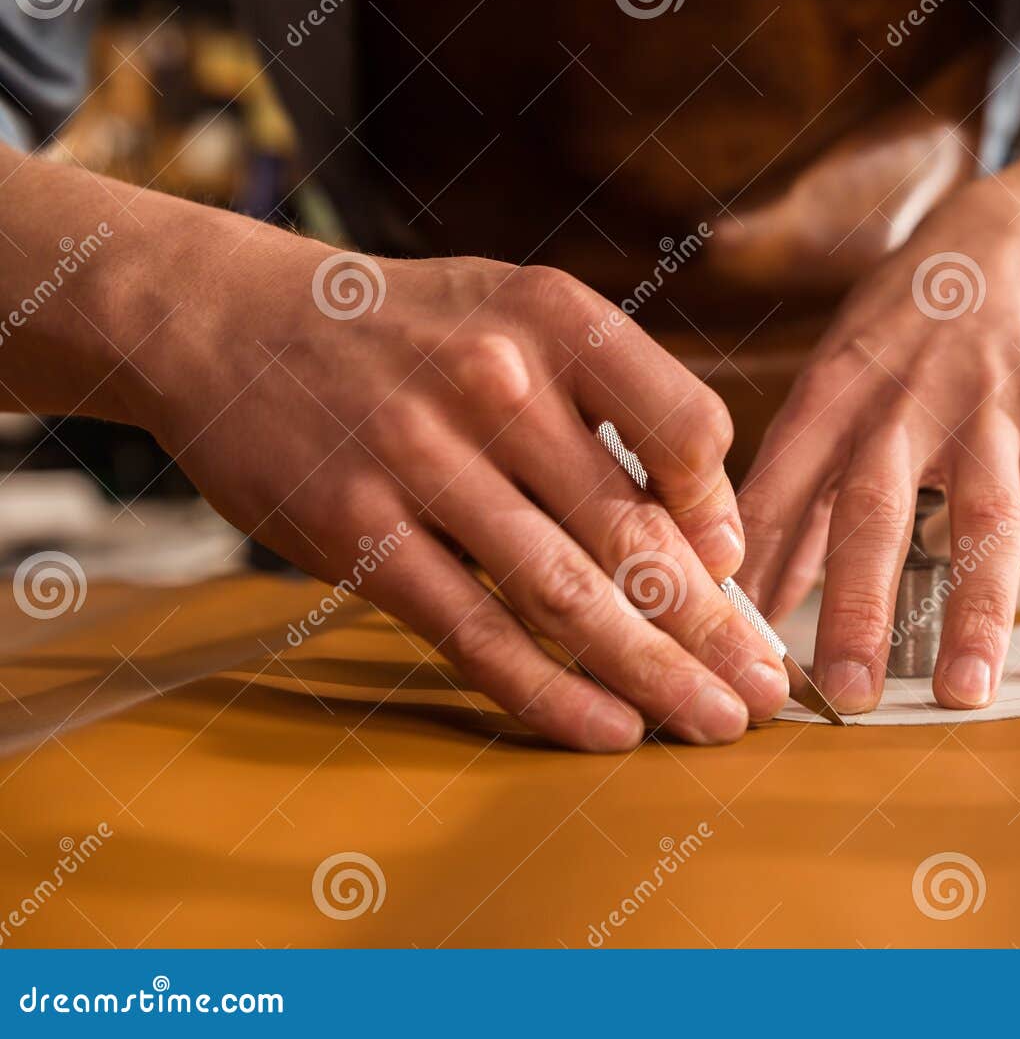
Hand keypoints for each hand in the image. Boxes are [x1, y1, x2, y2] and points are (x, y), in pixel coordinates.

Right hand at [128, 222, 789, 748]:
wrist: (230, 322)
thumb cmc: (408, 332)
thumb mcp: (517, 313)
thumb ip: (612, 401)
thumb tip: (708, 531)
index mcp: (556, 317)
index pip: (687, 428)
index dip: (723, 511)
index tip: (733, 570)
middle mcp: (498, 382)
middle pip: (635, 533)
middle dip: (716, 628)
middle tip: (766, 693)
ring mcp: (423, 459)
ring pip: (567, 596)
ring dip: (655, 674)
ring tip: (715, 723)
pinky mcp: (359, 532)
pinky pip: (475, 633)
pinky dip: (550, 693)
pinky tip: (609, 729)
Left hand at [737, 182, 1019, 712]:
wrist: (1005, 250)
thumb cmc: (896, 338)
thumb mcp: (832, 386)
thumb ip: (797, 493)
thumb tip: (745, 597)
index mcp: (832, 390)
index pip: (781, 484)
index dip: (757, 564)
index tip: (739, 645)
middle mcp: (906, 398)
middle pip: (876, 507)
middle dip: (858, 604)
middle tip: (846, 694)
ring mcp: (988, 409)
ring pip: (983, 519)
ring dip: (974, 611)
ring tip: (963, 694)